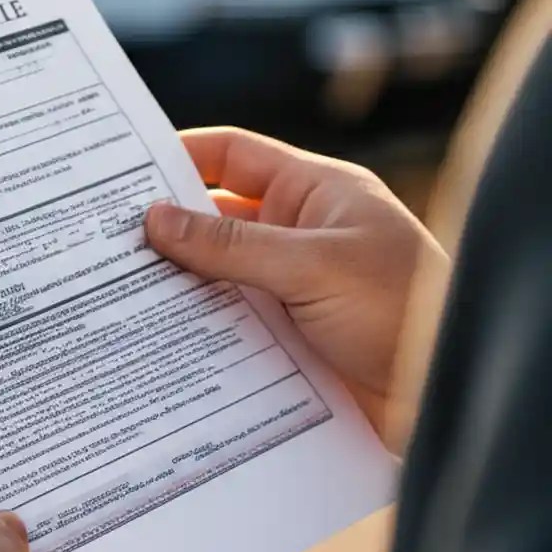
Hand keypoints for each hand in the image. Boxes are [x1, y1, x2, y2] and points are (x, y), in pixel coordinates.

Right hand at [144, 127, 447, 431]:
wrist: (446, 396)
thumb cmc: (404, 311)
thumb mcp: (313, 267)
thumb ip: (231, 243)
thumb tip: (155, 218)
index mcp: (316, 193)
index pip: (234, 155)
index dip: (180, 154)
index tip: (124, 169)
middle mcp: (300, 233)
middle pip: (217, 215)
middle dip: (166, 225)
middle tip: (104, 235)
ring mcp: (292, 285)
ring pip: (217, 271)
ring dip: (177, 279)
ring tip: (116, 285)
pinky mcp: (287, 334)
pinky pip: (228, 317)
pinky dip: (195, 322)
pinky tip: (157, 331)